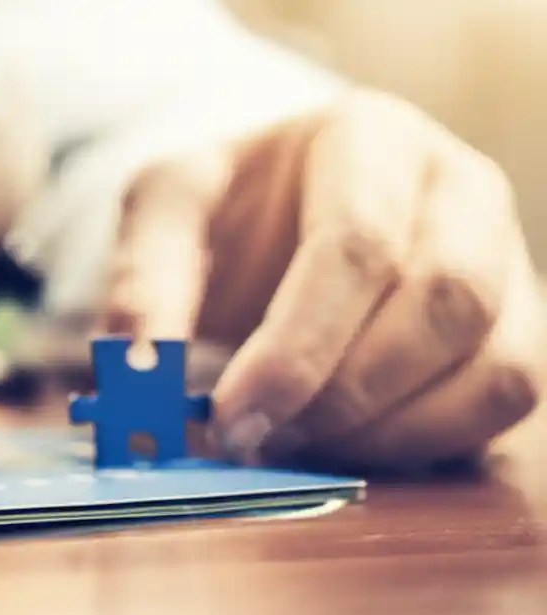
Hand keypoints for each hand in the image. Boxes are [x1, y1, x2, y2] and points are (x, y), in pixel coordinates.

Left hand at [106, 89, 544, 471]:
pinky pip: (504, 404)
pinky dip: (427, 444)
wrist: (283, 212)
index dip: (296, 347)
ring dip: (387, 430)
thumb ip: (144, 277)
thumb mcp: (168, 209)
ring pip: (494, 364)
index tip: (231, 415)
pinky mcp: (516, 327)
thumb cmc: (232, 206)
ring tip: (296, 443)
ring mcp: (506, 260)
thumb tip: (135, 369)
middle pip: (443, 304)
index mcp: (373, 138)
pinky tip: (347, 447)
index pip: (359, 243)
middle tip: (257, 439)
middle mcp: (461, 191)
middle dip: (342, 395)